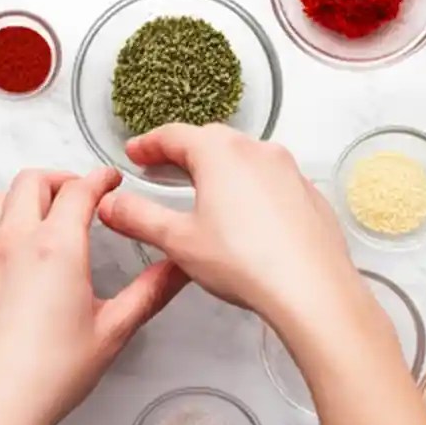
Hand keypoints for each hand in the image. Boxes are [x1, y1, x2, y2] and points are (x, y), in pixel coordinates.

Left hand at [0, 167, 188, 424]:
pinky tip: (6, 246)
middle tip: (81, 195)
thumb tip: (180, 267)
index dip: (99, 178)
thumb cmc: (49, 377)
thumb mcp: (112, 333)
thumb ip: (149, 293)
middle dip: (61, 179)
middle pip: (33, 181)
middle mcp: (15, 240)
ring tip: (45, 214)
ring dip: (24, 197)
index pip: (80, 189)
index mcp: (56, 246)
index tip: (111, 180)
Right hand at [97, 124, 359, 327]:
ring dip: (218, 167)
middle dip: (182, 151)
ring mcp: (288, 171)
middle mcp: (257, 151)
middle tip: (160, 166)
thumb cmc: (246, 262)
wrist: (313, 289)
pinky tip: (243, 214)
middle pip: (211, 140)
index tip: (135, 152)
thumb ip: (139, 218)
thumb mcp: (179, 241)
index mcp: (220, 153)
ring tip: (201, 188)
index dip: (148, 143)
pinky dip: (249, 187)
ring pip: (244, 158)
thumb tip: (112, 204)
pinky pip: (271, 180)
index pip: (174, 135)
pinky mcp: (308, 194)